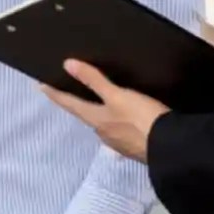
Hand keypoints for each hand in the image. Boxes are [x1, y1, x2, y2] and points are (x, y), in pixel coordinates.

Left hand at [42, 59, 168, 162]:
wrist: (173, 149)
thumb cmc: (141, 120)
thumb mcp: (118, 96)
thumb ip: (94, 81)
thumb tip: (67, 65)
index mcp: (96, 120)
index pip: (70, 103)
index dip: (56, 93)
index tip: (41, 86)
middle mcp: (103, 133)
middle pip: (86, 114)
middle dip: (77, 103)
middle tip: (70, 90)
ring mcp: (120, 142)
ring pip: (103, 123)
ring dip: (97, 112)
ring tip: (97, 100)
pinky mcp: (136, 146)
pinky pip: (119, 129)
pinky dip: (116, 120)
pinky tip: (123, 117)